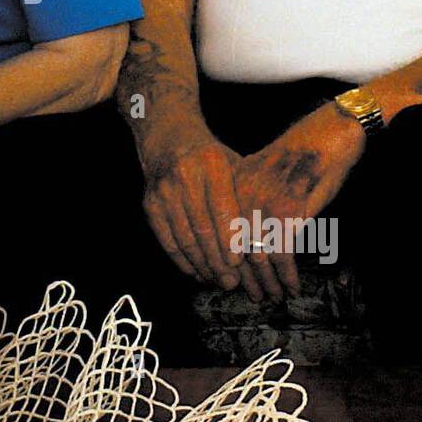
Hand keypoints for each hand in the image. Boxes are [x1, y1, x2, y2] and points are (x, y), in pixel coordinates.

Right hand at [140, 121, 264, 300]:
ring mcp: (163, 191)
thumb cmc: (212, 159)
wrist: (169, 139)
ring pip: (184, 237)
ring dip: (202, 265)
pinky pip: (167, 240)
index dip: (229, 237)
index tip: (238, 261)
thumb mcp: (233, 165)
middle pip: (202, 227)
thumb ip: (246, 197)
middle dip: (217, 259)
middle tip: (232, 282)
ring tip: (218, 281)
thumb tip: (271, 241)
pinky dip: (182, 261)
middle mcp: (184, 175)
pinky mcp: (149, 205)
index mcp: (211, 162)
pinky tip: (197, 273)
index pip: (221, 206)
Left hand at [230, 101, 364, 301]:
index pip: (220, 235)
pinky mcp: (289, 212)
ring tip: (275, 297)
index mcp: (231, 188)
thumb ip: (246, 202)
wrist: (325, 136)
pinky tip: (293, 286)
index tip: (231, 282)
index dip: (226, 264)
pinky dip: (288, 275)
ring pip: (259, 257)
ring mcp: (264, 205)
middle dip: (247, 280)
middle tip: (256, 297)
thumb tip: (238, 237)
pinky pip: (283, 254)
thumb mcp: (260, 176)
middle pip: (236, 250)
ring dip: (269, 283)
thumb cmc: (296, 158)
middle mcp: (242, 197)